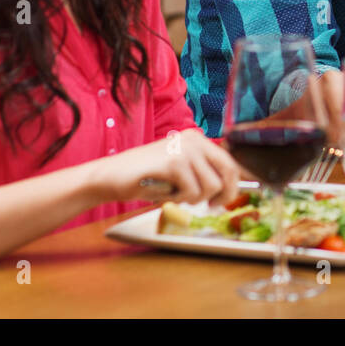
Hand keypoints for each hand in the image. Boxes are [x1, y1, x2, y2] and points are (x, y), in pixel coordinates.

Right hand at [87, 128, 241, 207]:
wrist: (110, 176)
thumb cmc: (145, 177)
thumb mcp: (180, 170)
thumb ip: (203, 173)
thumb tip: (231, 189)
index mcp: (198, 139)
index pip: (230, 162)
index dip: (233, 185)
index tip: (225, 200)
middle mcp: (194, 139)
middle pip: (228, 173)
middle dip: (223, 195)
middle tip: (209, 206)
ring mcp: (185, 149)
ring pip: (210, 187)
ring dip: (194, 199)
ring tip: (174, 194)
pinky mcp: (174, 163)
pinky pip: (192, 192)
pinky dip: (180, 200)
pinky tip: (165, 193)